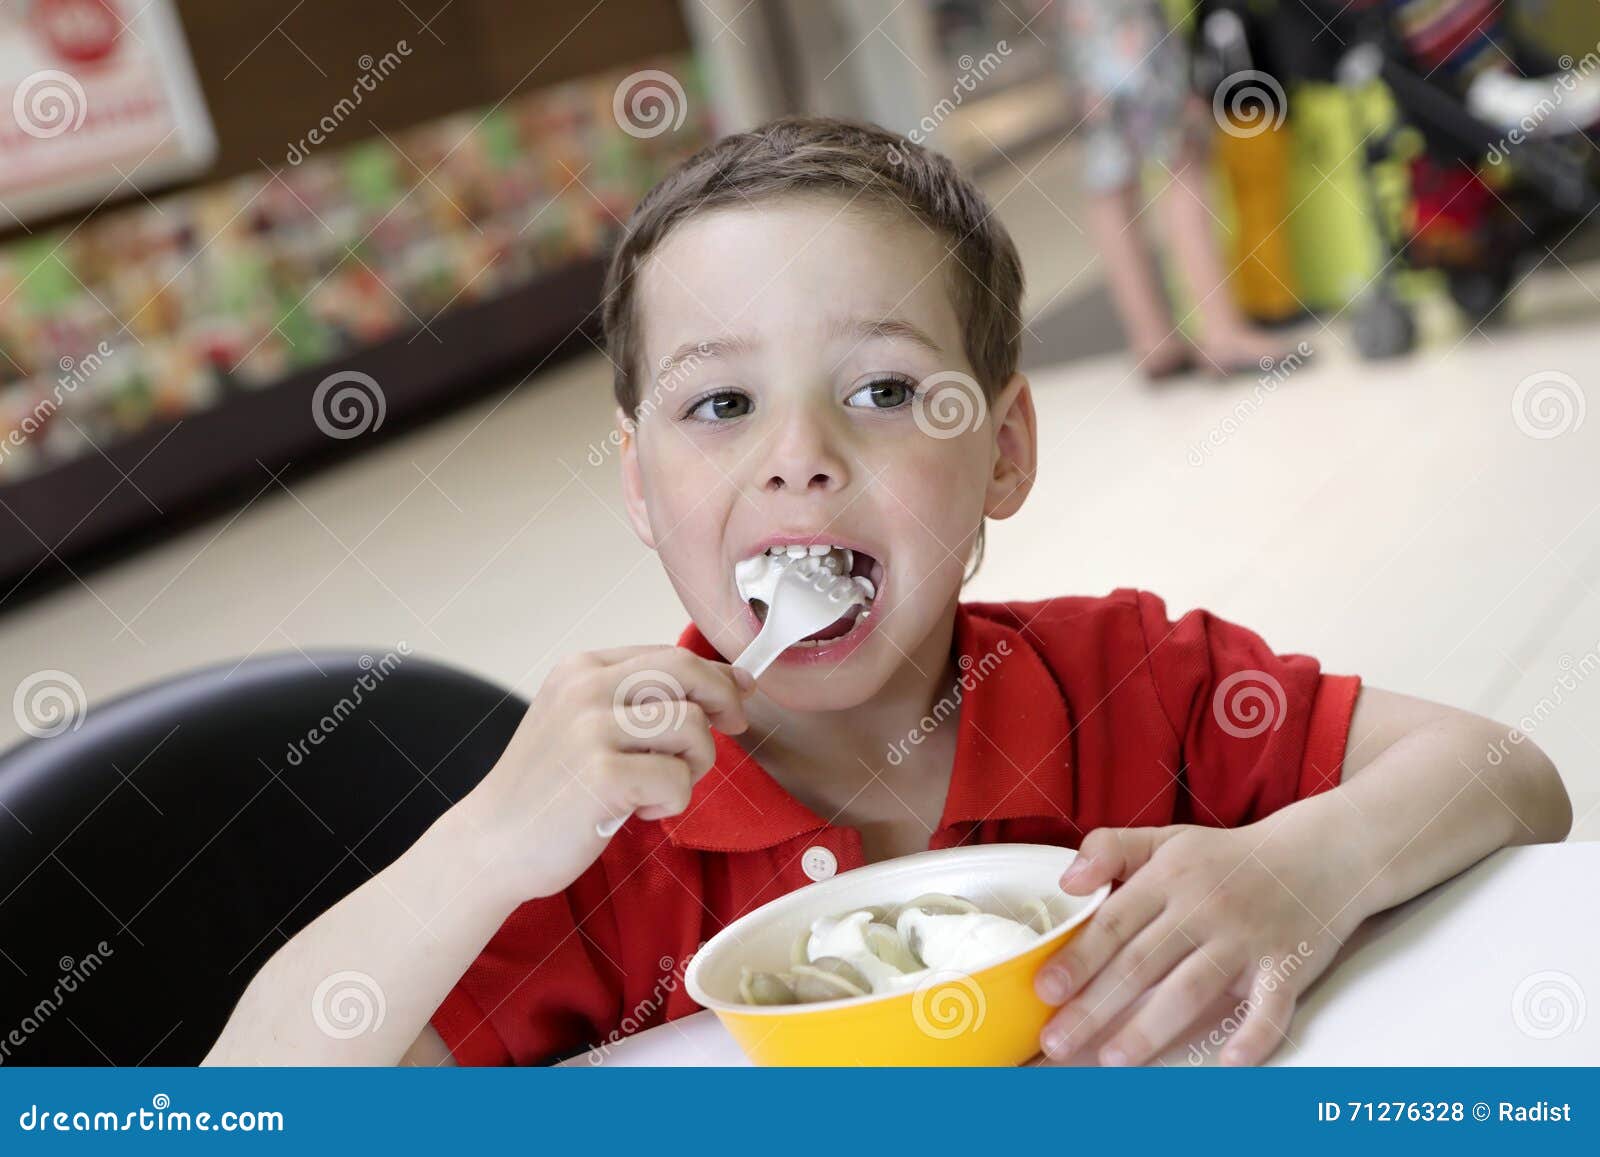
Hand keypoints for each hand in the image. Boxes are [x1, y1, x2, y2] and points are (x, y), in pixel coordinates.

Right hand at [456, 645, 754, 901]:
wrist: (490, 844)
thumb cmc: (548, 790)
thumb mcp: (583, 723)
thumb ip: (642, 700)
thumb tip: (732, 681)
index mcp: (582, 669)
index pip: (670, 653)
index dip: (715, 676)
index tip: (737, 695)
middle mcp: (586, 688)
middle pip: (687, 672)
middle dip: (723, 700)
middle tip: (734, 728)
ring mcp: (591, 729)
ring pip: (692, 726)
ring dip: (695, 763)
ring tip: (661, 786)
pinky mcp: (601, 775)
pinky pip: (677, 779)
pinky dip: (672, 802)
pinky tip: (637, 811)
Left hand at [1035, 824, 1353, 1065]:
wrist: (1320, 854)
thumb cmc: (1229, 858)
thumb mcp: (1166, 839)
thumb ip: (1110, 849)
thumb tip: (1066, 881)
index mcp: (1170, 877)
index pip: (1115, 922)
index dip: (1078, 958)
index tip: (1045, 989)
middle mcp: (1205, 908)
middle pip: (1143, 963)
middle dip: (1097, 1005)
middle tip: (1059, 1041)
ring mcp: (1247, 939)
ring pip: (1193, 989)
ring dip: (1152, 1028)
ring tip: (1114, 1059)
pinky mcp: (1288, 966)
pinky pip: (1271, 1006)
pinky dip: (1253, 1036)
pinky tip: (1227, 1063)